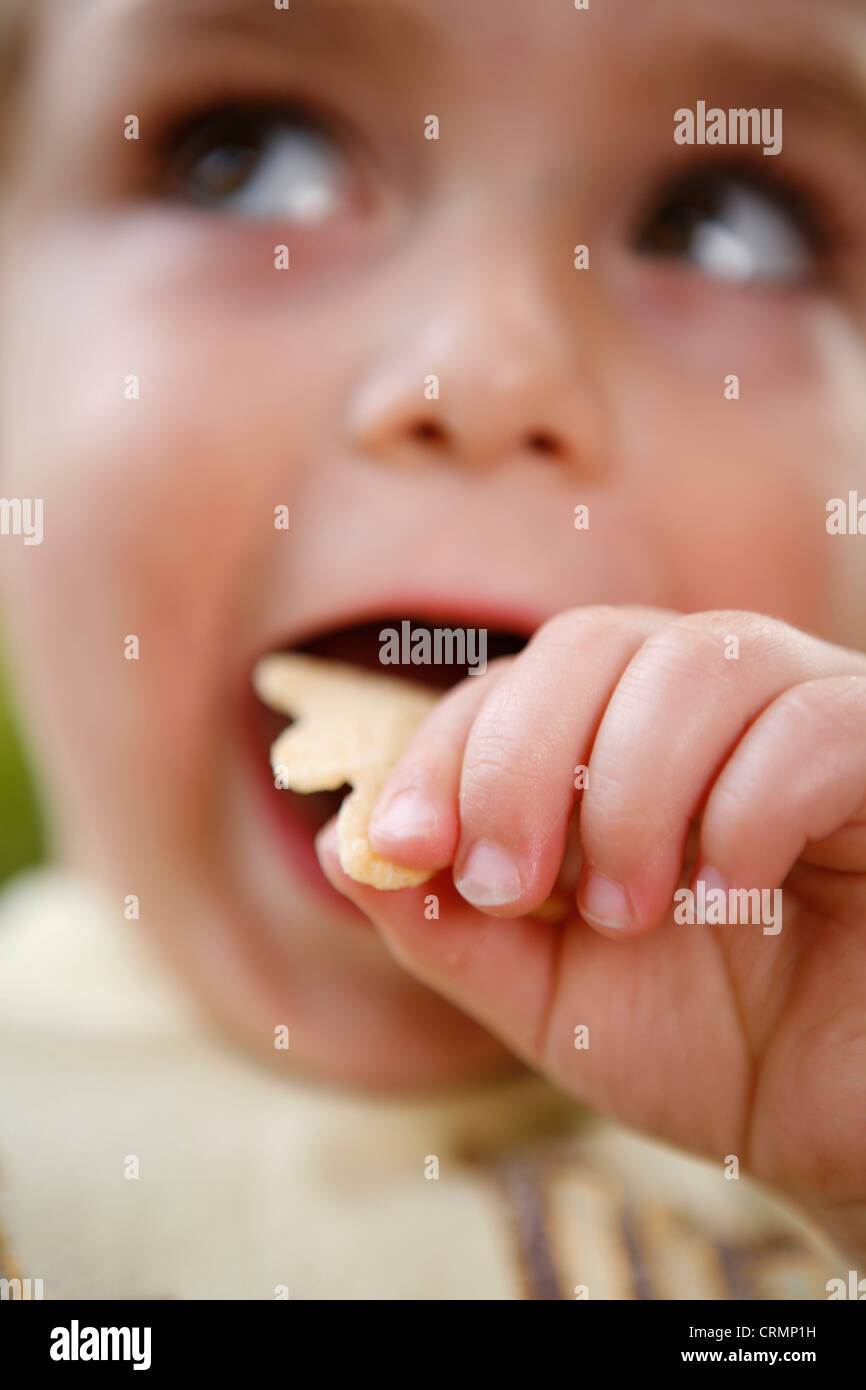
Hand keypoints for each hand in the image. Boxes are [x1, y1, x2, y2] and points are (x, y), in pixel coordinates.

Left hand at [316, 607, 865, 1255]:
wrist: (844, 1123)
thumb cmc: (712, 1049)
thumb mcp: (551, 1001)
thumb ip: (451, 927)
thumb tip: (342, 844)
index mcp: (622, 745)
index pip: (514, 687)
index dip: (443, 750)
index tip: (401, 844)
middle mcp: (713, 703)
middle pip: (592, 642)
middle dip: (519, 761)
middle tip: (508, 883)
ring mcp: (806, 713)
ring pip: (697, 663)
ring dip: (630, 794)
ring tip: (629, 914)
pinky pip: (813, 724)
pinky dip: (746, 811)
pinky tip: (728, 903)